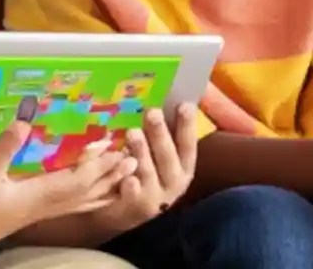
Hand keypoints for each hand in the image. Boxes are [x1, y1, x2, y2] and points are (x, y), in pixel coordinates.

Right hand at [0, 121, 137, 241]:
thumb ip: (4, 148)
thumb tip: (27, 121)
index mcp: (33, 197)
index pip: (75, 182)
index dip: (98, 165)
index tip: (117, 148)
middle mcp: (39, 207)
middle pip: (83, 193)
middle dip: (109, 176)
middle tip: (134, 159)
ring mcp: (31, 213)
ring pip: (75, 202)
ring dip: (99, 188)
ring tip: (120, 177)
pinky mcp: (22, 215)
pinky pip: (61, 205)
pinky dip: (79, 197)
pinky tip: (80, 193)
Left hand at [87, 103, 197, 237]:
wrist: (124, 214)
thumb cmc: (144, 176)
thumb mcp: (158, 157)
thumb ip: (162, 136)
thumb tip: (165, 98)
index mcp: (183, 168)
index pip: (188, 145)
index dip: (187, 126)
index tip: (184, 105)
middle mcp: (173, 184)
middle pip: (169, 158)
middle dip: (161, 135)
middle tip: (152, 112)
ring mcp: (155, 198)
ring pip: (150, 174)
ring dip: (143, 153)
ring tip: (132, 132)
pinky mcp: (134, 209)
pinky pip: (132, 195)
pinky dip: (131, 186)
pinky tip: (126, 176)